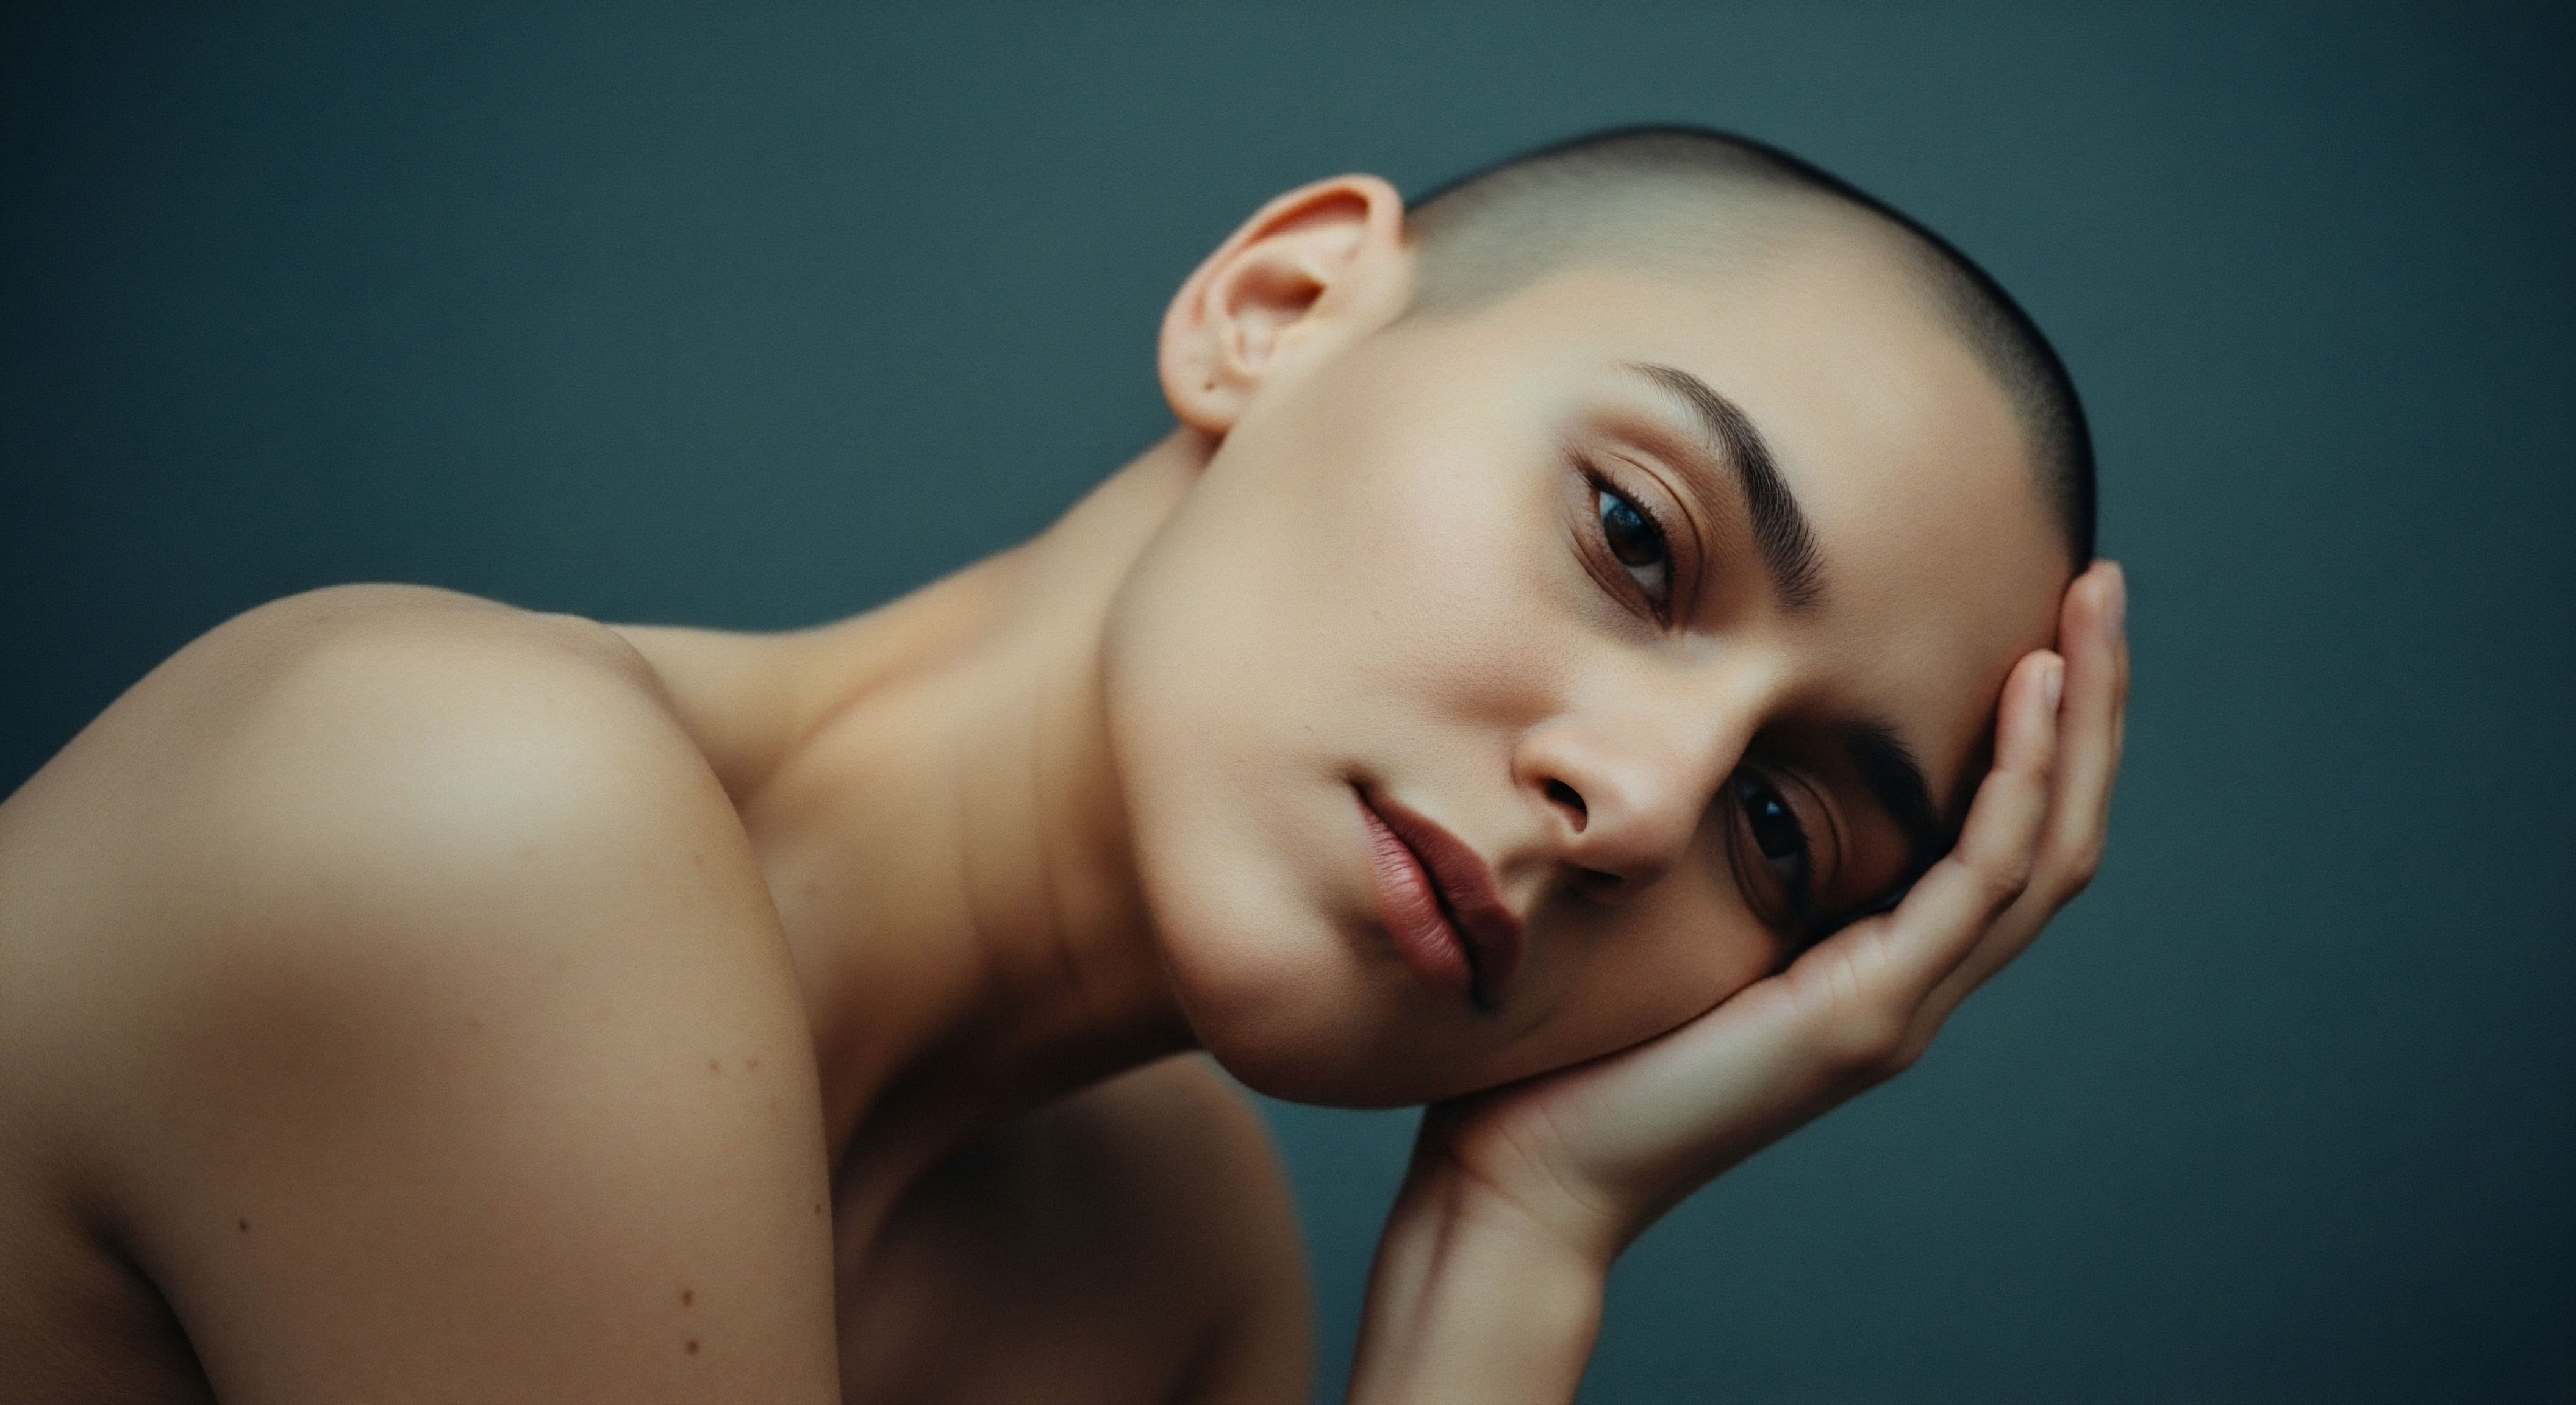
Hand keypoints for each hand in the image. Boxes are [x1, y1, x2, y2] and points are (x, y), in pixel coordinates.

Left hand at [1412, 561, 2129, 1263]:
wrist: (1529, 1174)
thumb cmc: (1574, 1050)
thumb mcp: (1667, 920)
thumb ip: (1718, 855)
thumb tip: (1703, 743)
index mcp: (1869, 963)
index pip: (2001, 835)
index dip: (2040, 732)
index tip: (2047, 618)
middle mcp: (1906, 986)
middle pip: (2052, 833)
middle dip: (2089, 708)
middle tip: (2104, 588)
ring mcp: (1897, 1008)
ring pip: (2042, 853)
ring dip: (2077, 725)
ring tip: (2090, 614)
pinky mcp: (1863, 1020)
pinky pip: (1973, 887)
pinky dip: (2012, 788)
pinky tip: (2025, 695)